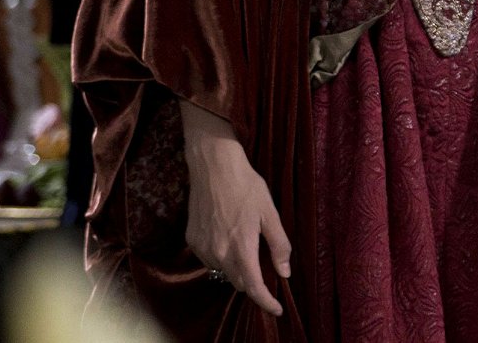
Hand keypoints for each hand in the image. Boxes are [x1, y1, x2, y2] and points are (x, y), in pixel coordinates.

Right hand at [180, 102, 288, 316]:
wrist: (213, 167)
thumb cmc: (246, 186)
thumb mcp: (270, 213)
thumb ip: (278, 245)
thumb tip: (285, 272)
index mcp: (241, 247)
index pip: (254, 286)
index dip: (266, 302)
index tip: (277, 309)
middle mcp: (219, 252)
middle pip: (238, 282)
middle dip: (254, 282)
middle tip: (267, 269)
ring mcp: (203, 247)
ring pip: (223, 271)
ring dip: (237, 268)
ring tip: (246, 244)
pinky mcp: (192, 240)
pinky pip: (210, 259)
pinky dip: (222, 257)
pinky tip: (228, 237)